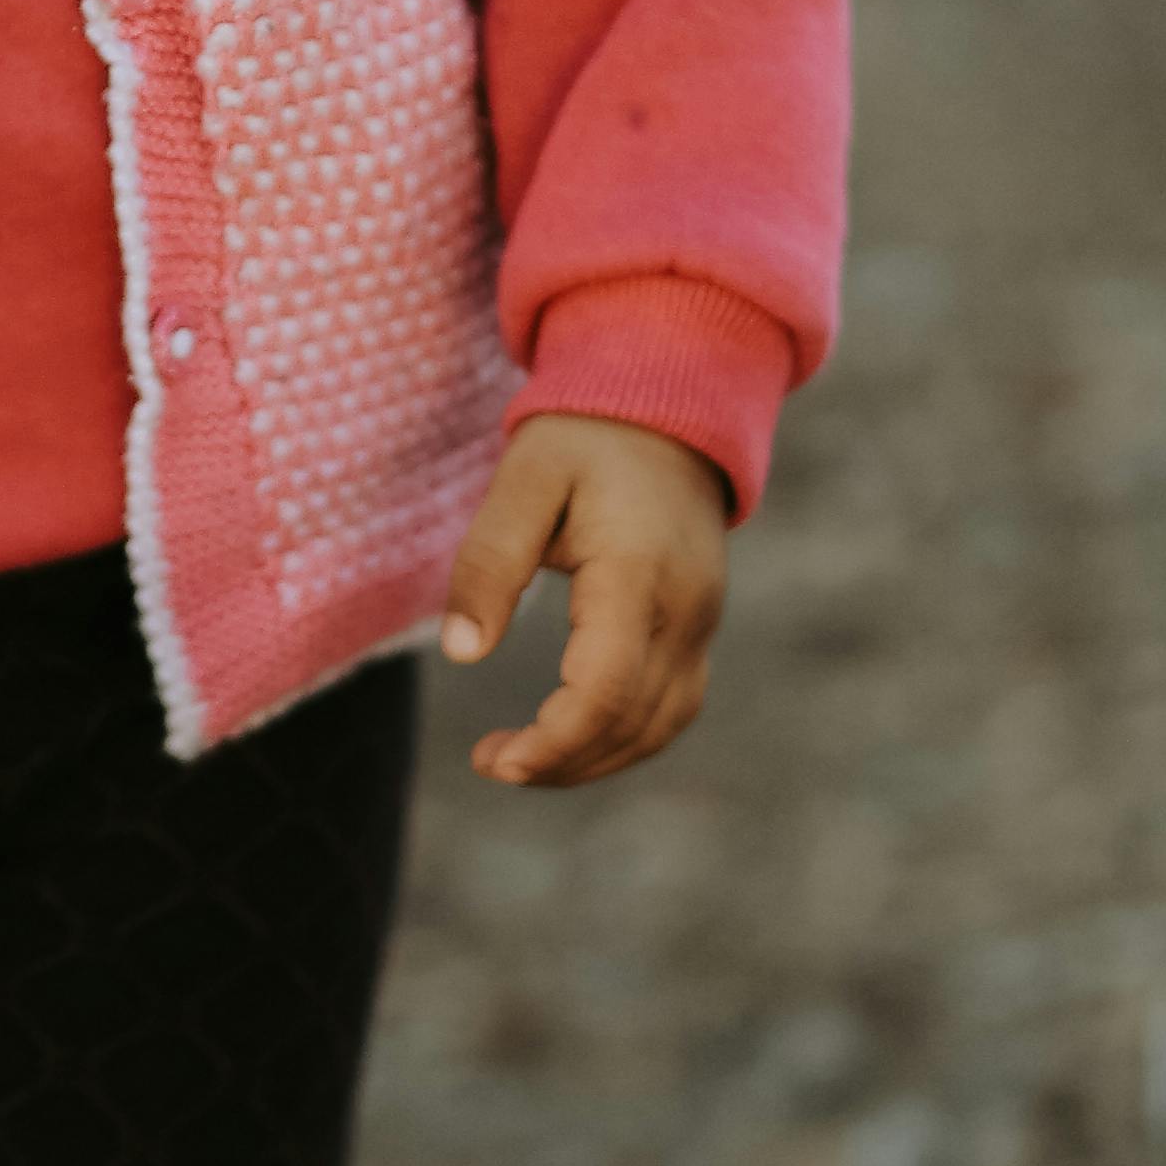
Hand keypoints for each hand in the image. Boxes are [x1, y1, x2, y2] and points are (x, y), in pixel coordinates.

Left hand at [439, 415, 727, 790]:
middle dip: (561, 761)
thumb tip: (462, 652)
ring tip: (523, 760)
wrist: (667, 404)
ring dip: (594, 760)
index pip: (605, 689)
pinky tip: (572, 737)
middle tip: (490, 761)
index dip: (552, 742)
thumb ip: (490, 563)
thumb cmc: (585, 437)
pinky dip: (624, 737)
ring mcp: (703, 621)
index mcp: (637, 574)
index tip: (492, 760)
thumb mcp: (522, 480)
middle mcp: (685, 608)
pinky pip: (673, 705)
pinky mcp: (701, 626)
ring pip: (661, 726)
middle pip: (633, 722)